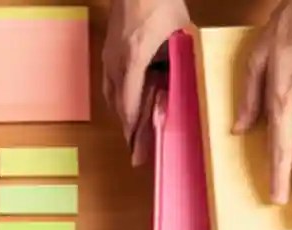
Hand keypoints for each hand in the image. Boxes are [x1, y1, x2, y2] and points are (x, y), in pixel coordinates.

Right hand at [103, 0, 189, 164]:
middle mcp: (116, 63)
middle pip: (120, 107)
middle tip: (138, 153)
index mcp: (133, 60)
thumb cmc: (157, 0)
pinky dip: (119, 98)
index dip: (135, 131)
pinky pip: (111, 83)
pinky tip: (128, 104)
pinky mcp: (108, 51)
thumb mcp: (178, 31)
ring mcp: (109, 57)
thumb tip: (184, 84)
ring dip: (124, 115)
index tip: (139, 151)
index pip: (131, 105)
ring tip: (134, 134)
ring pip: (113, 96)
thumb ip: (179, 59)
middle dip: (130, 131)